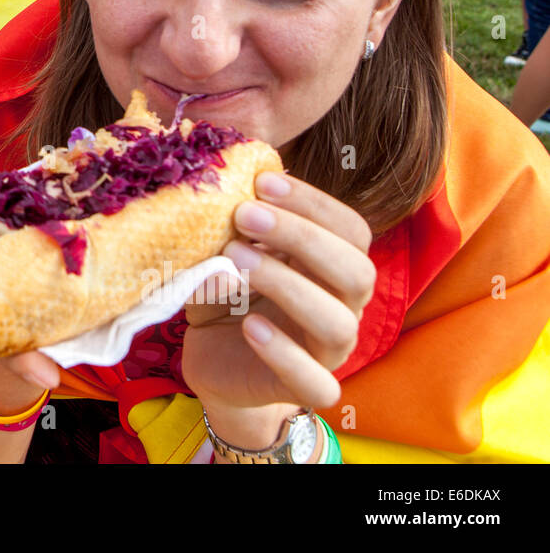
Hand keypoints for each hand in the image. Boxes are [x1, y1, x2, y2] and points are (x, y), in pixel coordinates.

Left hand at [181, 172, 375, 442]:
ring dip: (287, 285)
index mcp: (332, 266)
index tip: (263, 181)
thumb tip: (225, 187)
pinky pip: (315, 382)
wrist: (213, 360)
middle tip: (244, 214)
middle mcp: (342, 306)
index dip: (314, 203)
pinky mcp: (305, 388)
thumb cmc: (227, 295)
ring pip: (338, 323)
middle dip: (302, 237)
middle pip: (356, 271)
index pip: (350, 229)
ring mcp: (328, 351)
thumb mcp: (225, 254)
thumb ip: (231, 226)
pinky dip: (284, 353)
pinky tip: (249, 325)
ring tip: (235, 259)